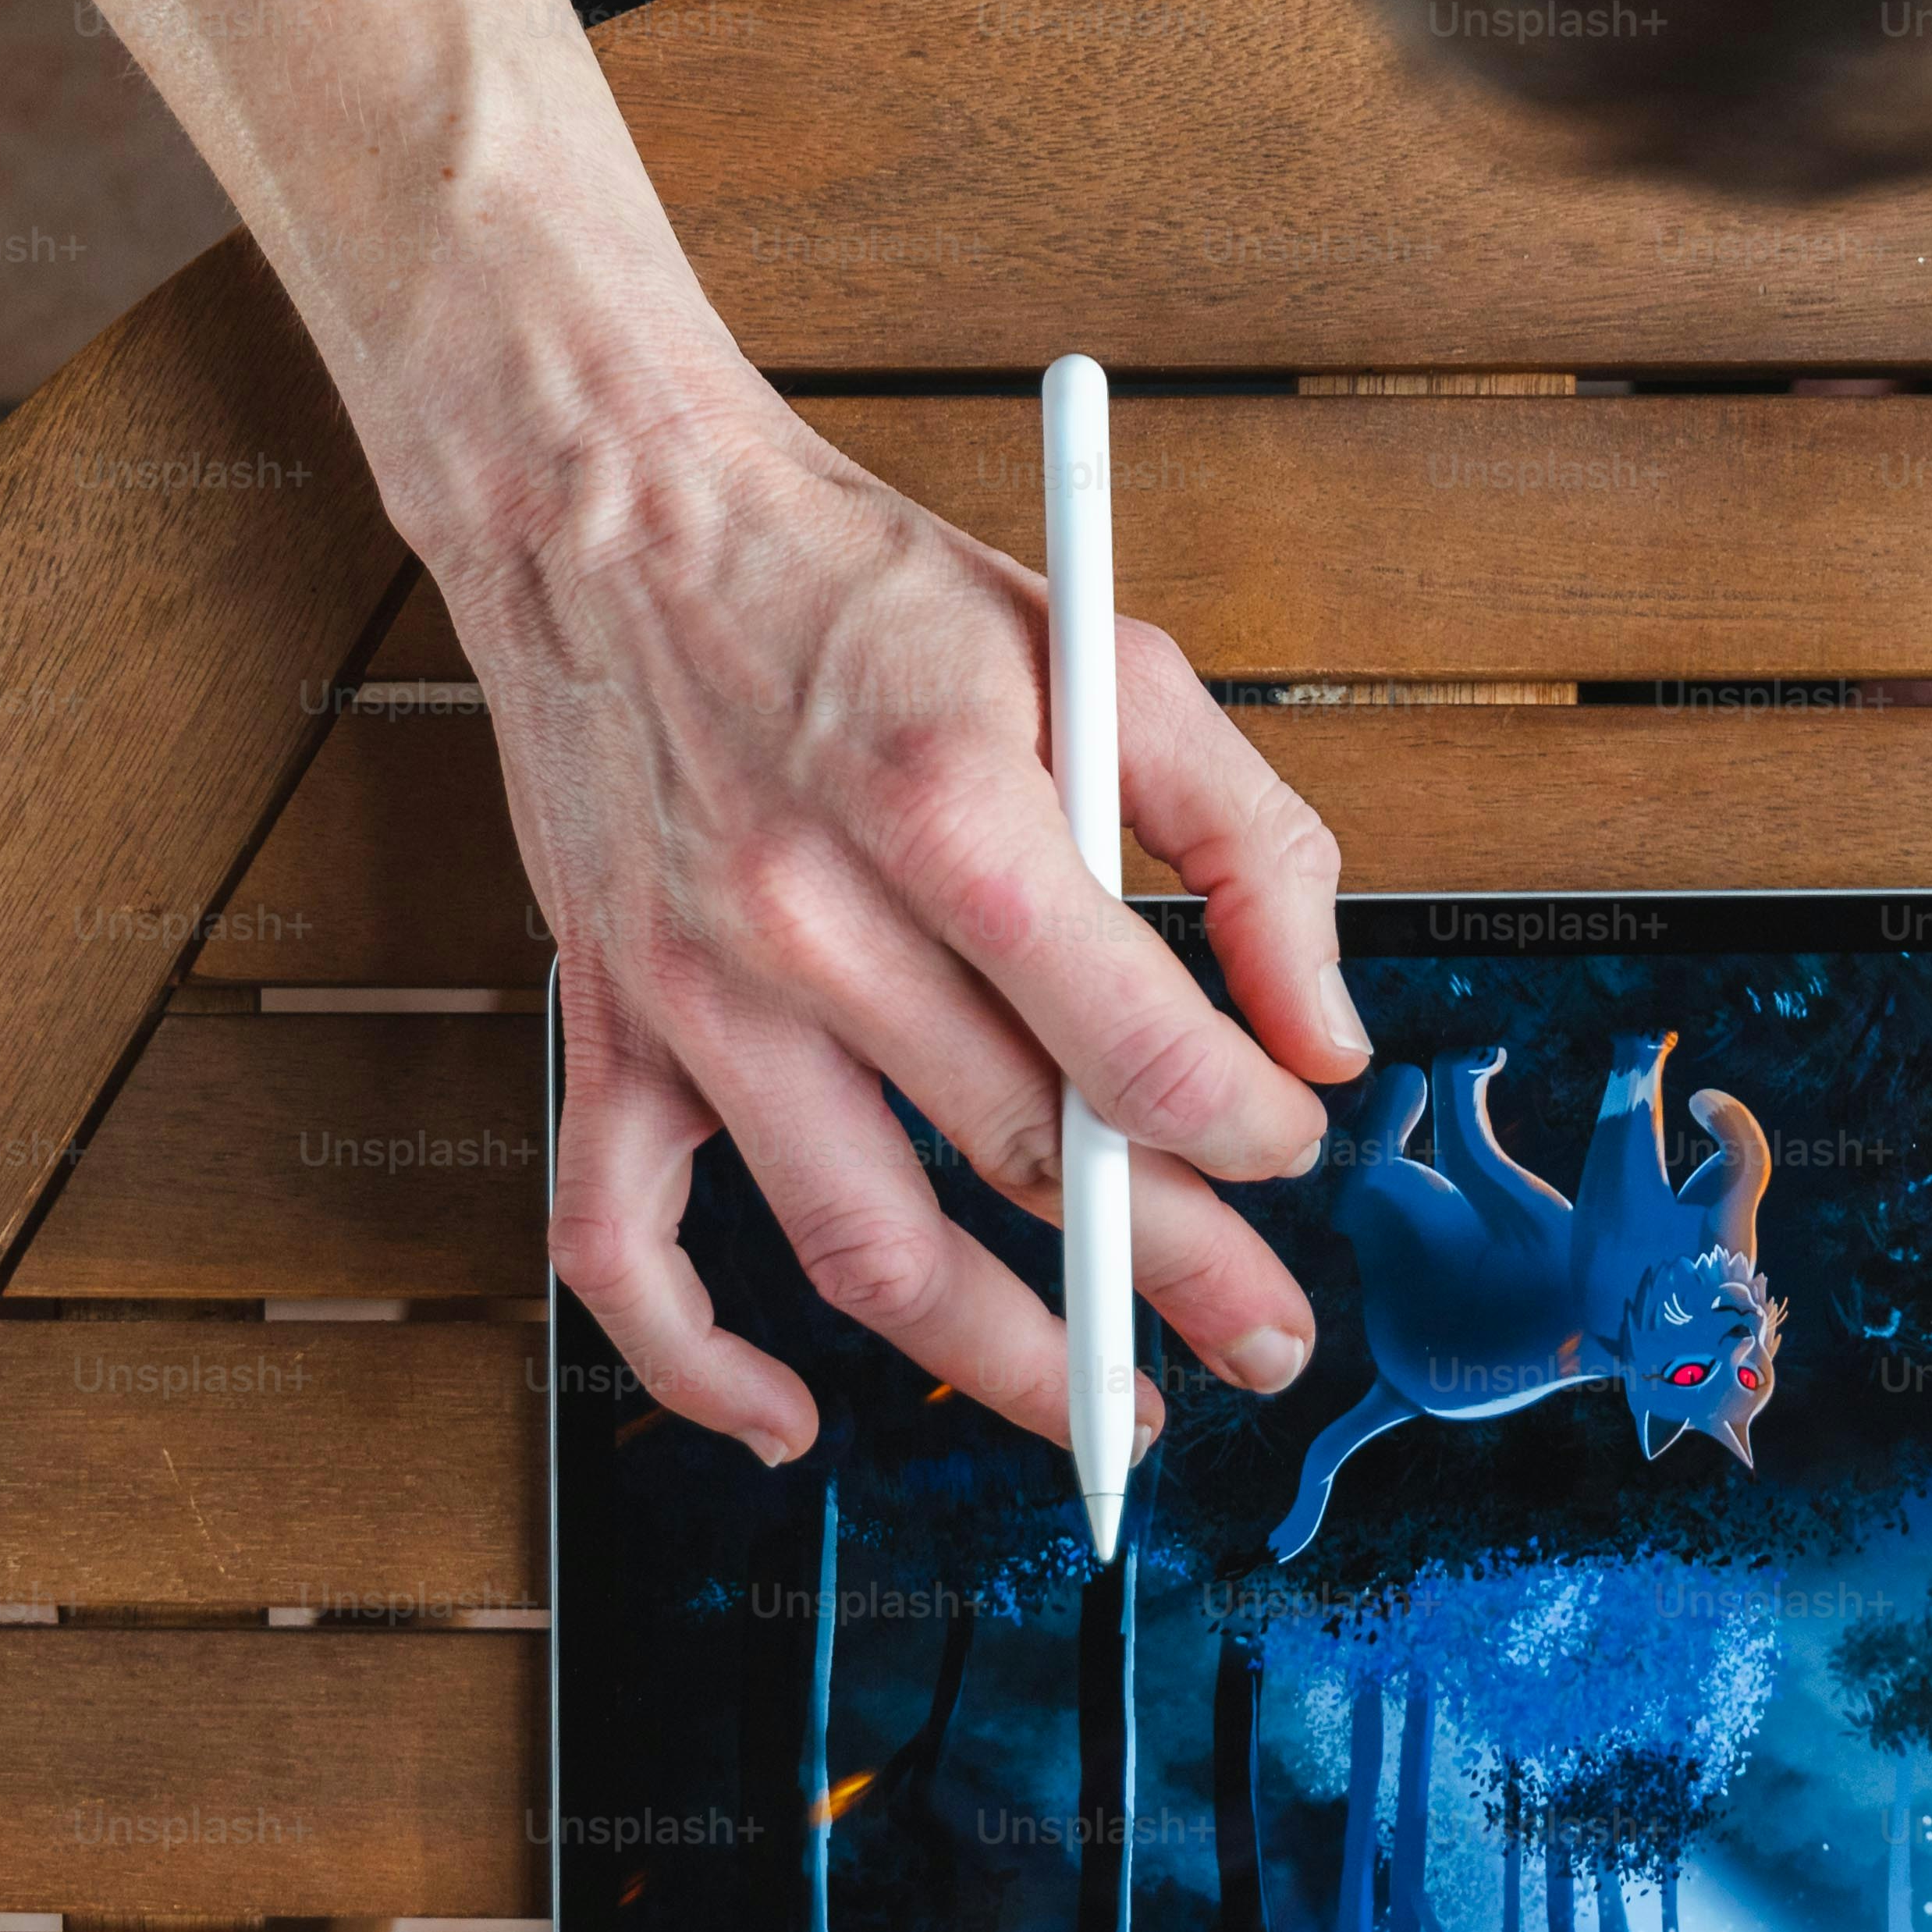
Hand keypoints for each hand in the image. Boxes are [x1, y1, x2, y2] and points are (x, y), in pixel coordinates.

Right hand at [435, 387, 1366, 1467]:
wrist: (612, 509)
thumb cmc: (861, 588)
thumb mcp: (1105, 657)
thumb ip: (1251, 845)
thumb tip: (1327, 1039)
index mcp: (951, 807)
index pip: (1134, 1046)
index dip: (1242, 1134)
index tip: (1287, 1154)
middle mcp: (808, 916)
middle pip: (1024, 1160)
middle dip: (1173, 1275)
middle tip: (1266, 1341)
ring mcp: (693, 990)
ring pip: (860, 1244)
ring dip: (997, 1360)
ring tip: (1105, 1412)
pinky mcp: (605, 1025)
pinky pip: (616, 1244)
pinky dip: (698, 1363)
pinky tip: (792, 1422)